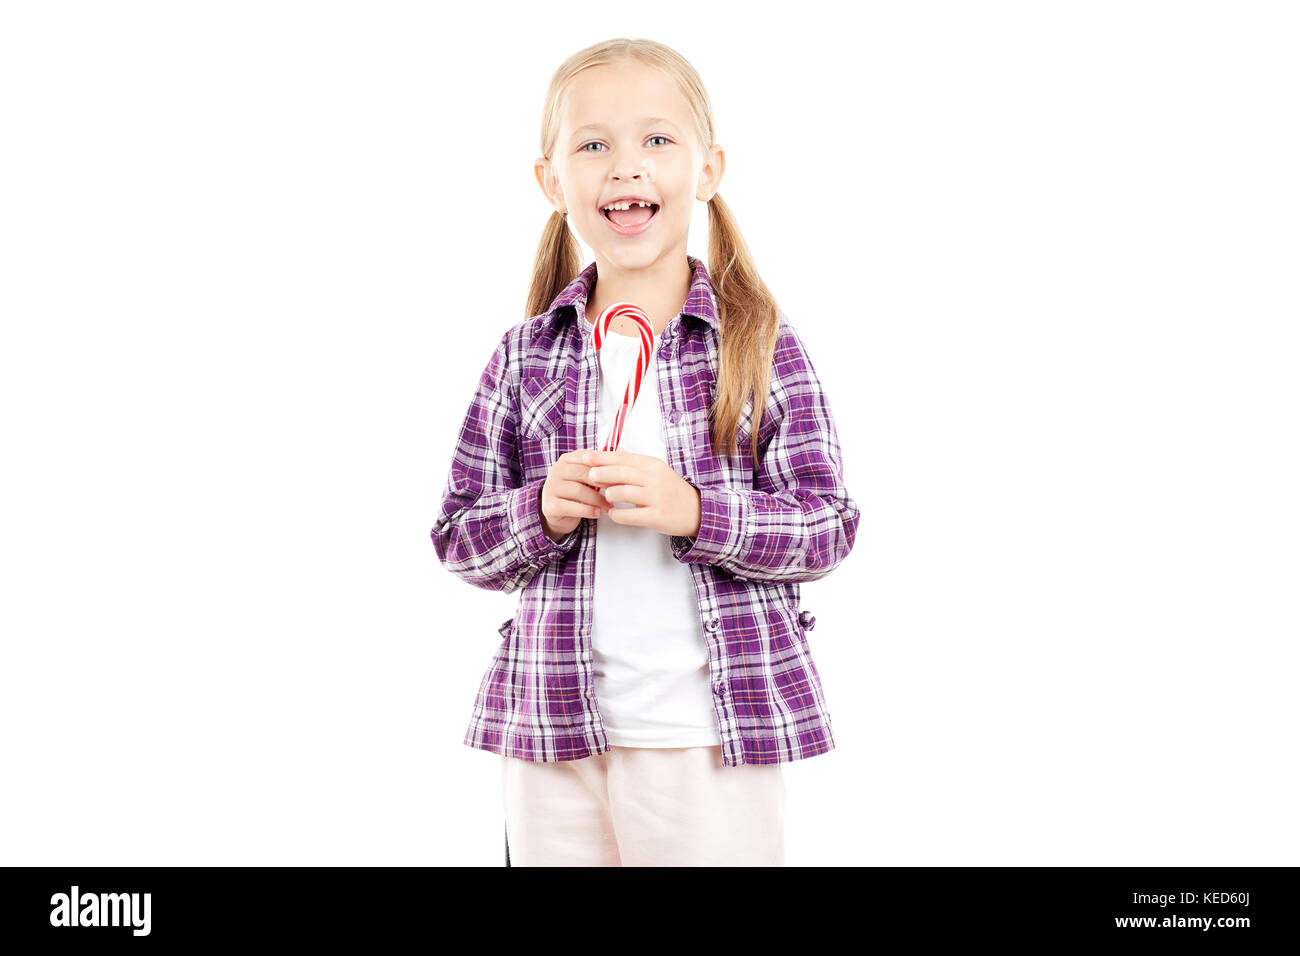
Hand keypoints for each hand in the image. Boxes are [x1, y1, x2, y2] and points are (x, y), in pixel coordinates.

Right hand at [539, 450, 612, 541]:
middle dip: (603, 483)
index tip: (621, 476)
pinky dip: (587, 511)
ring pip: (578, 491)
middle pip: (583, 473)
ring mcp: (552, 488)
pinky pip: (571, 507)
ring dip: (597, 500)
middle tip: (618, 491)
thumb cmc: (577, 491)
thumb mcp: (587, 476)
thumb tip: (623, 450)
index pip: (588, 458)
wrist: (558, 512)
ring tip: (609, 506)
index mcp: (567, 459)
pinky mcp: (550, 505)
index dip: (605, 467)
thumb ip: (600, 465)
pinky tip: (598, 513)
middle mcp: (557, 471)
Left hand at [579, 449, 701, 537]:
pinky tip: (613, 513)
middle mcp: (654, 479)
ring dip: (609, 495)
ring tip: (606, 497)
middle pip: (620, 473)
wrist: (697, 511)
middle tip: (589, 476)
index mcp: (652, 465)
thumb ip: (636, 462)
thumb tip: (617, 450)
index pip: (622, 457)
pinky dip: (617, 515)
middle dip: (600, 474)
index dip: (601, 457)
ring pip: (622, 493)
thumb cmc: (672, 491)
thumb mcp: (657, 471)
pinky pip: (629, 515)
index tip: (584, 457)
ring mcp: (656, 498)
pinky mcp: (656, 516)